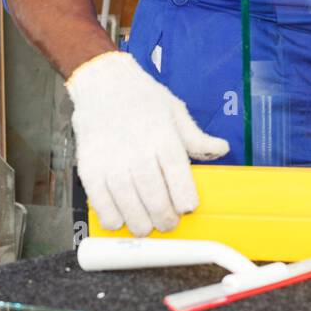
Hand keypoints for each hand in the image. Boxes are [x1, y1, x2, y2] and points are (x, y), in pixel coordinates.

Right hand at [66, 50, 228, 235]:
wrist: (102, 83)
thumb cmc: (142, 97)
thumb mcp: (175, 111)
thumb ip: (196, 137)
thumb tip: (221, 149)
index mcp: (162, 136)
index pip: (177, 175)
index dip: (184, 197)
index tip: (188, 208)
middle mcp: (137, 150)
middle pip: (154, 196)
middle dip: (165, 218)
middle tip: (169, 224)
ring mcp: (110, 161)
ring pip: (128, 204)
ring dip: (141, 223)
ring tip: (147, 227)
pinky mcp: (89, 168)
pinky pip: (101, 203)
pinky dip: (112, 218)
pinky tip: (121, 220)